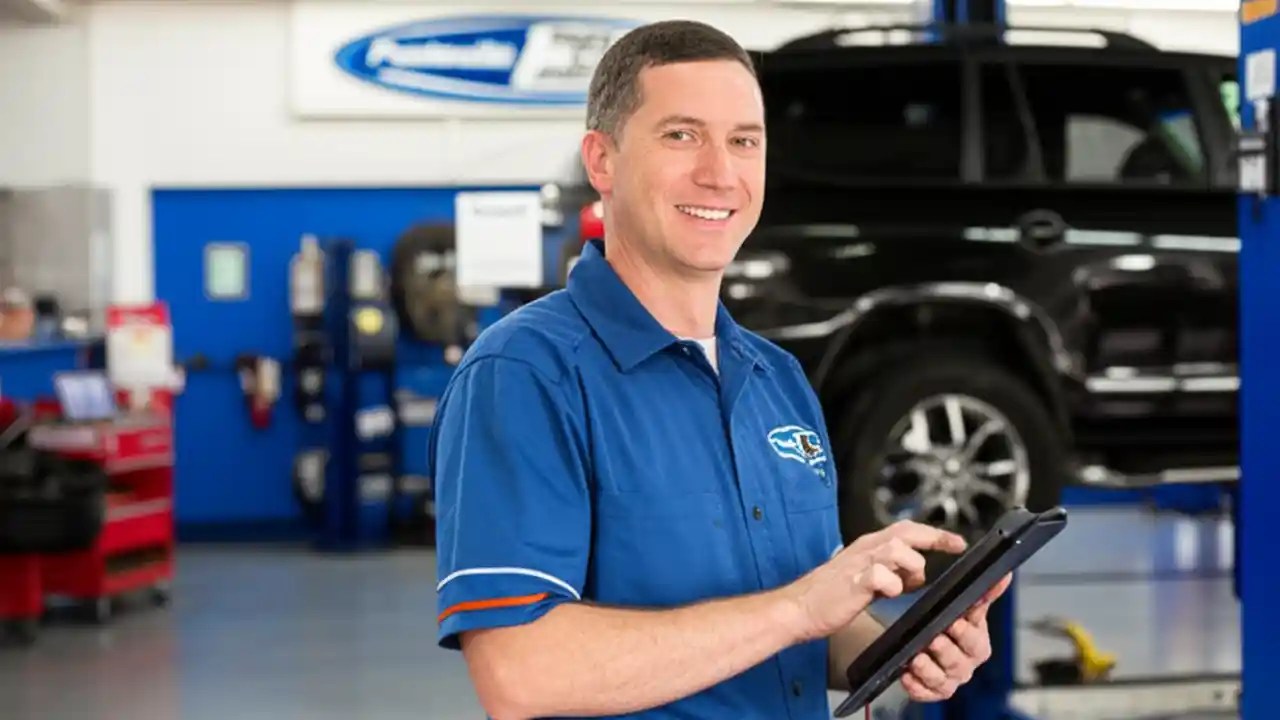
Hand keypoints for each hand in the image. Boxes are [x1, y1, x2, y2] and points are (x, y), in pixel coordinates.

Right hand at [784, 520, 967, 642]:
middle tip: (954, 546)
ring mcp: (858, 564)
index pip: (907, 531)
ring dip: (910, 565)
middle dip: (933, 538)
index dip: (934, 534)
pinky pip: (879, 576)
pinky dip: (891, 584)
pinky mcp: (852, 582)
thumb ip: (891, 573)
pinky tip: (889, 594)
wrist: (799, 608)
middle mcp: (865, 549)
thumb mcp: (867, 579)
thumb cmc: (830, 595)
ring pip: (896, 549)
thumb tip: (916, 576)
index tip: (957, 542)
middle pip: (906, 532)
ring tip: (907, 584)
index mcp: (869, 547)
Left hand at [900, 573, 1011, 701]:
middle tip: (934, 639)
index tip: (955, 623)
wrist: (926, 641)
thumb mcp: (964, 607)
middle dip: (947, 652)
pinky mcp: (930, 691)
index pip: (975, 641)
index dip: (966, 634)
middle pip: (959, 663)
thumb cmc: (951, 624)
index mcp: (976, 644)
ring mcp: (948, 680)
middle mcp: (965, 665)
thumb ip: (983, 593)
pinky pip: (924, 693)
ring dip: (929, 670)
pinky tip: (906, 676)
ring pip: (942, 680)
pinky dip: (916, 686)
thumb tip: (1005, 575)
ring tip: (916, 658)